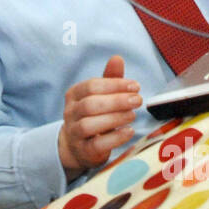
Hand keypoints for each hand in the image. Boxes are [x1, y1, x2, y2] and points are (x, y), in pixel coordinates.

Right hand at [59, 55, 140, 176]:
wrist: (77, 146)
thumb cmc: (93, 115)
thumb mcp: (100, 96)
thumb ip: (110, 79)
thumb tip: (117, 58)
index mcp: (74, 95)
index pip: (91, 86)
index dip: (114, 85)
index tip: (135, 86)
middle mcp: (70, 113)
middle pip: (90, 104)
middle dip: (116, 101)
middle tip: (137, 100)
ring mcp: (75, 133)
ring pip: (89, 124)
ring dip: (115, 118)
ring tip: (133, 115)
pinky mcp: (83, 151)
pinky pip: (97, 144)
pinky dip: (115, 138)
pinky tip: (129, 131)